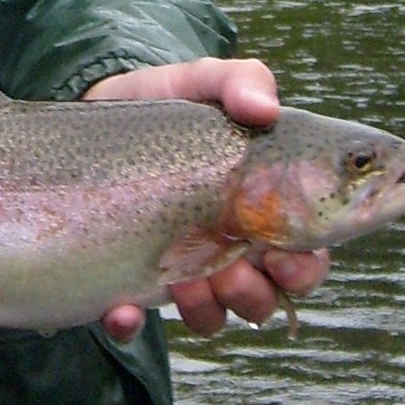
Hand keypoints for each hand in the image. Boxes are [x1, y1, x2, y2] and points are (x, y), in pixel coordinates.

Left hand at [83, 57, 330, 341]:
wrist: (99, 105)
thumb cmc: (166, 100)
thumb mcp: (202, 81)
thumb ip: (240, 82)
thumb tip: (264, 108)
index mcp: (262, 208)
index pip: (305, 255)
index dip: (305, 267)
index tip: (288, 256)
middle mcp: (227, 246)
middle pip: (265, 297)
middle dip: (257, 295)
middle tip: (237, 272)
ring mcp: (177, 265)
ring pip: (211, 315)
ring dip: (206, 308)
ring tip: (188, 280)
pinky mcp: (125, 275)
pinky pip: (131, 319)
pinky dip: (129, 323)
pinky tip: (122, 310)